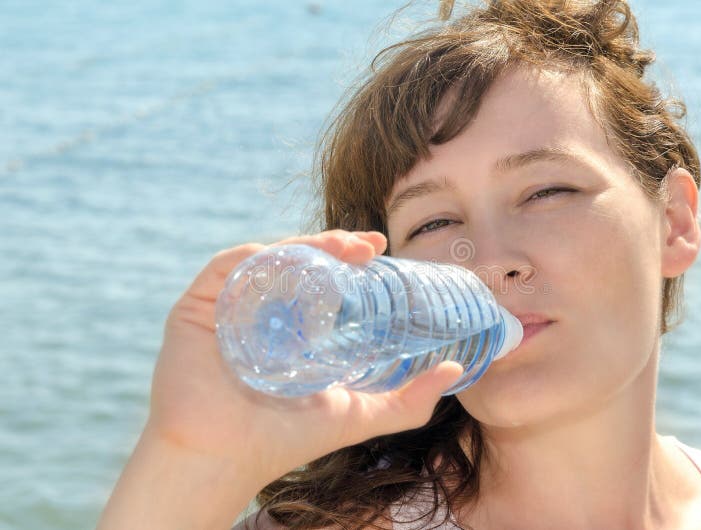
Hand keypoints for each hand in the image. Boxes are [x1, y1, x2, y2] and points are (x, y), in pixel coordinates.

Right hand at [147, 229, 462, 481]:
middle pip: (297, 262)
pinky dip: (256, 257)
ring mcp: (230, 305)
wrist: (224, 459)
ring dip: (304, 244)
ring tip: (341, 247)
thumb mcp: (357, 415)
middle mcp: (262, 309)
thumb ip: (408, 402)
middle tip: (368, 244)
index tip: (381, 249)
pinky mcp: (197, 307)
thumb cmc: (285, 439)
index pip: (322, 278)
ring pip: (268, 258)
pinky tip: (289, 258)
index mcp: (293, 326)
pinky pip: (226, 269)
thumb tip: (456, 371)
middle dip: (333, 245)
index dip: (350, 258)